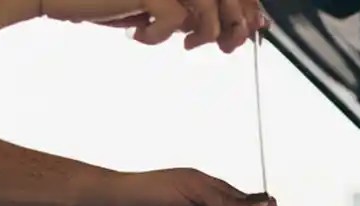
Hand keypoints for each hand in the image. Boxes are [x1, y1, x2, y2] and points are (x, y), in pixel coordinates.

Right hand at [41, 0, 268, 51]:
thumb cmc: (109, 0)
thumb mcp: (161, 7)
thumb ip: (197, 12)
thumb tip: (244, 25)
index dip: (248, 7)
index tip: (251, 29)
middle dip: (235, 23)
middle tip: (226, 47)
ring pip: (208, 3)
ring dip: (206, 31)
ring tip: (188, 44)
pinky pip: (174, 18)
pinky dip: (160, 35)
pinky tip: (141, 35)